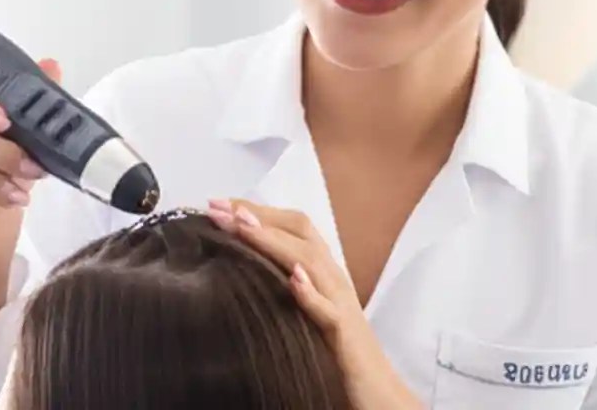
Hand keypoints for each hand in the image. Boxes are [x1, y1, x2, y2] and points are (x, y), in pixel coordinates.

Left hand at [206, 198, 423, 409]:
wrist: (378, 393)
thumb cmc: (337, 355)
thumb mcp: (304, 314)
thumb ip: (282, 288)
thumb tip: (240, 268)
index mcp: (323, 274)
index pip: (292, 227)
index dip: (256, 211)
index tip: (218, 204)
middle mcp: (334, 280)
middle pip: (301, 232)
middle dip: (258, 215)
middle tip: (218, 207)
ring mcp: (341, 305)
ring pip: (311, 262)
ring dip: (274, 242)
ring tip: (243, 227)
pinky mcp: (345, 337)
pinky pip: (330, 312)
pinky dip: (311, 294)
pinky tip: (292, 281)